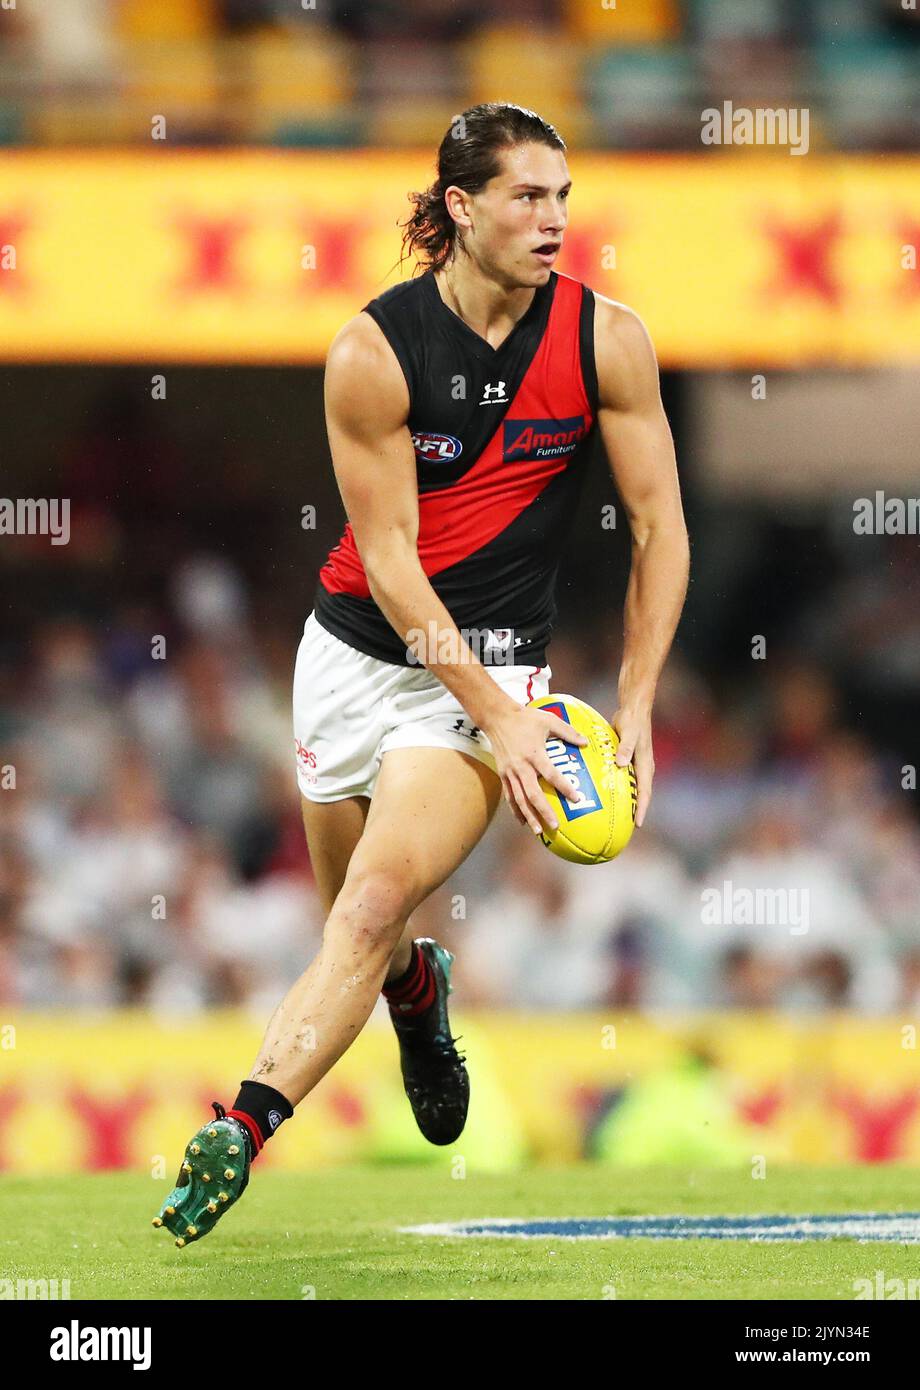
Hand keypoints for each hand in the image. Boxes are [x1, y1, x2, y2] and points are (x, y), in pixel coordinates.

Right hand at [485, 705, 588, 834]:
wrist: (497, 717)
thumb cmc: (525, 717)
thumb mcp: (548, 720)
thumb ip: (568, 731)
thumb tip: (586, 742)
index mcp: (534, 753)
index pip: (551, 774)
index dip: (564, 787)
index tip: (576, 798)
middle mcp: (521, 766)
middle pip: (533, 794)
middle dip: (544, 812)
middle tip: (555, 826)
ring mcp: (510, 772)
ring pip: (519, 799)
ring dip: (529, 816)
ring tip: (537, 831)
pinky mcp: (503, 774)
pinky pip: (509, 795)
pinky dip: (515, 810)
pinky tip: (523, 821)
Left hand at [610, 705, 653, 827]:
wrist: (634, 708)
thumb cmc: (633, 720)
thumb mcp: (629, 733)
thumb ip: (625, 748)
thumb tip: (620, 763)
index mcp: (646, 766)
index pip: (645, 793)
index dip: (642, 809)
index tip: (638, 825)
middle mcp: (643, 768)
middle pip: (640, 795)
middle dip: (635, 812)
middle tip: (625, 829)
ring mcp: (636, 765)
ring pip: (632, 789)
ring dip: (627, 802)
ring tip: (616, 818)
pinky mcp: (627, 760)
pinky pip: (623, 779)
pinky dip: (617, 788)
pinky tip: (603, 794)